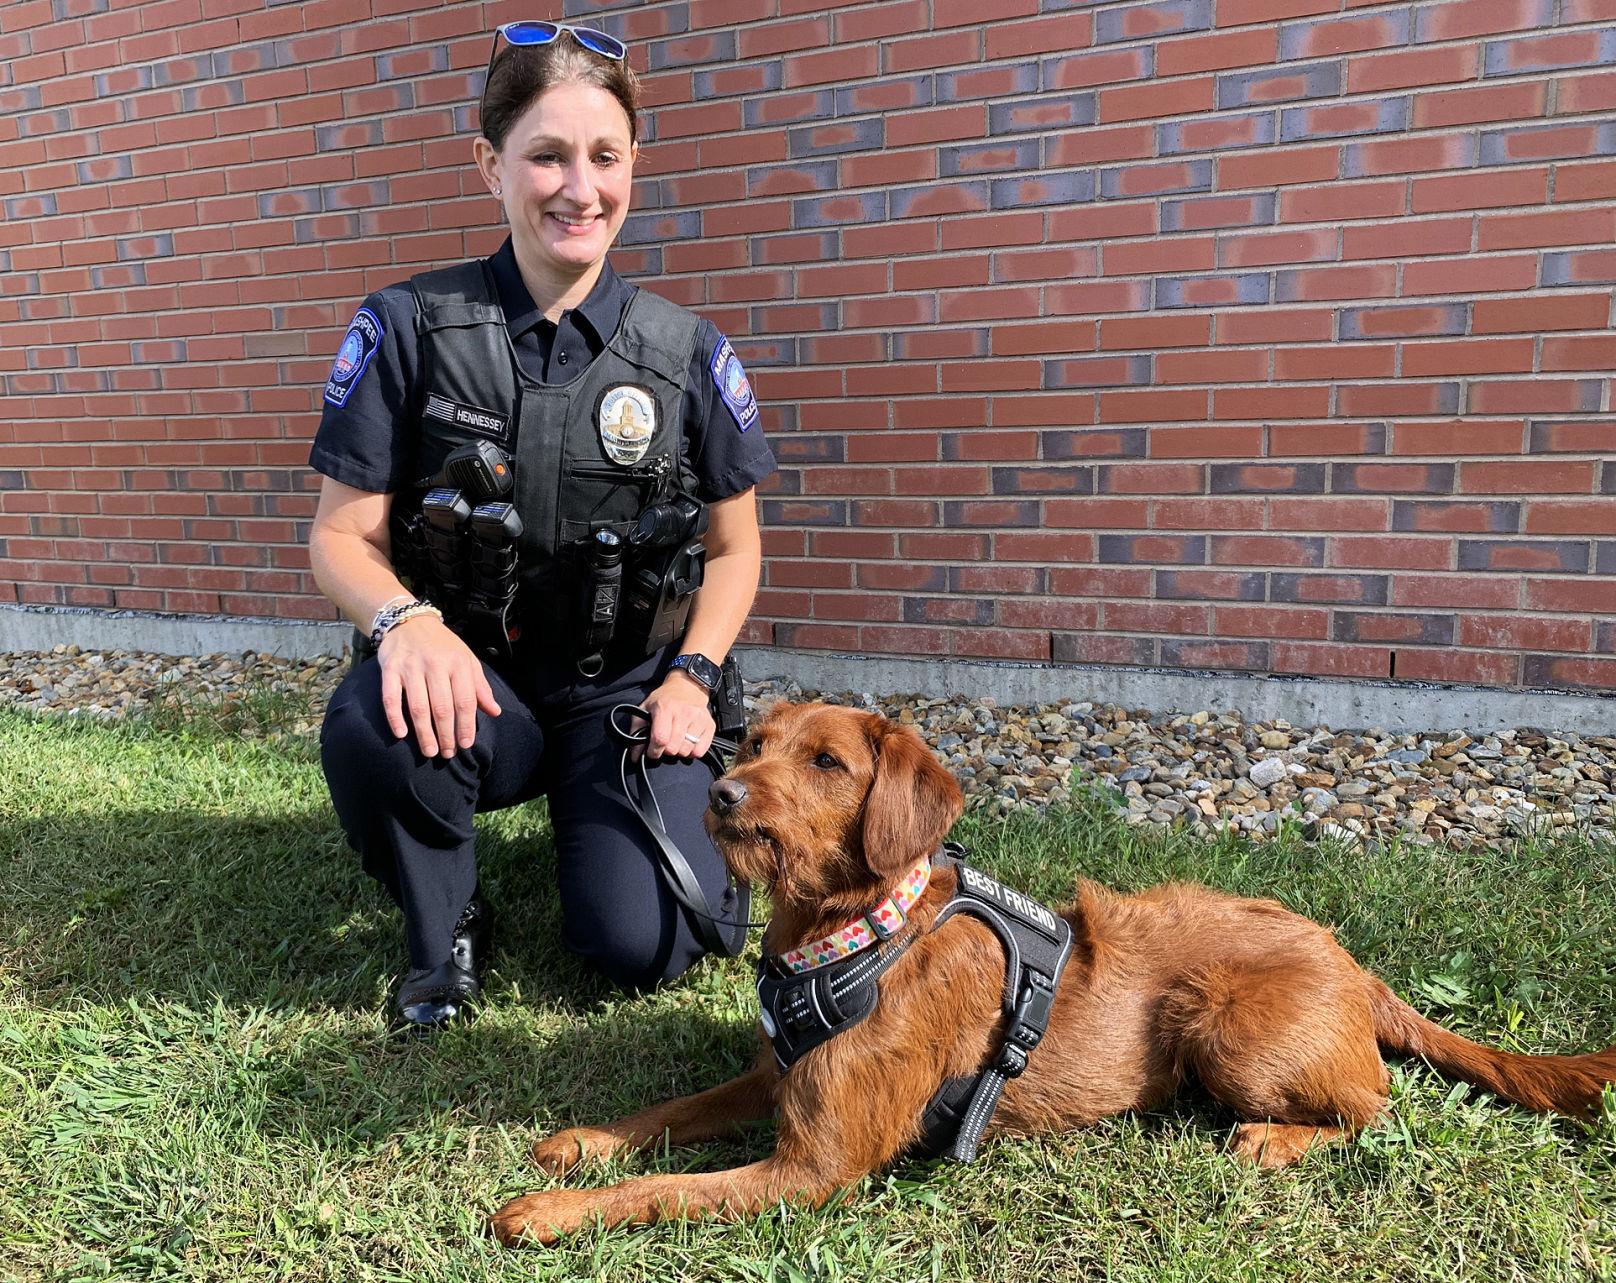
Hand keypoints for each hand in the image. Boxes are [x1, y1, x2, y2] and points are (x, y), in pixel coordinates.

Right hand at [376, 614, 500, 758]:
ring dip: (424, 732)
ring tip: (430, 751)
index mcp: (458, 663)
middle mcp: (435, 665)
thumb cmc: (443, 646)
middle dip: (446, 734)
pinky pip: (390, 697)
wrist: (410, 621)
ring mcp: (411, 667)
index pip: (465, 700)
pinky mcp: (390, 668)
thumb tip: (495, 712)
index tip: (466, 744)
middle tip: (447, 753)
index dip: (466, 725)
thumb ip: (480, 687)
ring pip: (418, 705)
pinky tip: (400, 734)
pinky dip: (395, 717)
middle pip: (442, 707)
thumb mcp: (467, 660)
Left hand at [639, 673, 713, 761]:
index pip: (660, 739)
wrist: (687, 686)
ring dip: (679, 751)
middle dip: (666, 751)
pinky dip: (692, 751)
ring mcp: (699, 719)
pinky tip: (688, 742)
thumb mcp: (645, 708)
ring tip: (676, 741)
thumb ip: (636, 731)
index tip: (652, 751)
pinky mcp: (710, 725)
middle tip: (665, 743)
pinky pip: (700, 751)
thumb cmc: (665, 699)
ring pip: (687, 751)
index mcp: (665, 708)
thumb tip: (635, 755)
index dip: (653, 751)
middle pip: (673, 748)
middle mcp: (684, 712)